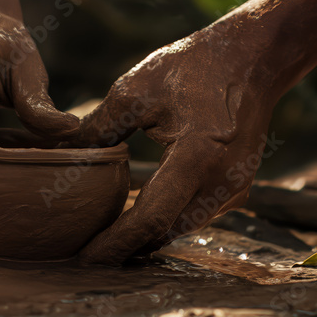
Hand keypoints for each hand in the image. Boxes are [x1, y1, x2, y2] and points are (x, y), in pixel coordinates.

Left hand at [74, 23, 281, 264]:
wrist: (252, 58)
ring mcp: (234, 189)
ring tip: (106, 243)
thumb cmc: (194, 66)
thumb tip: (65, 154)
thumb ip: (99, 127)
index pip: (149, 220)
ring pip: (181, 229)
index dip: (114, 244)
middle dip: (125, 248)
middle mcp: (221, 183)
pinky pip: (196, 216)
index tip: (85, 258)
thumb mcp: (135, 90)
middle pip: (164, 232)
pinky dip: (166, 221)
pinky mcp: (237, 188)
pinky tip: (138, 218)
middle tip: (85, 255)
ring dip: (145, 237)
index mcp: (196, 159)